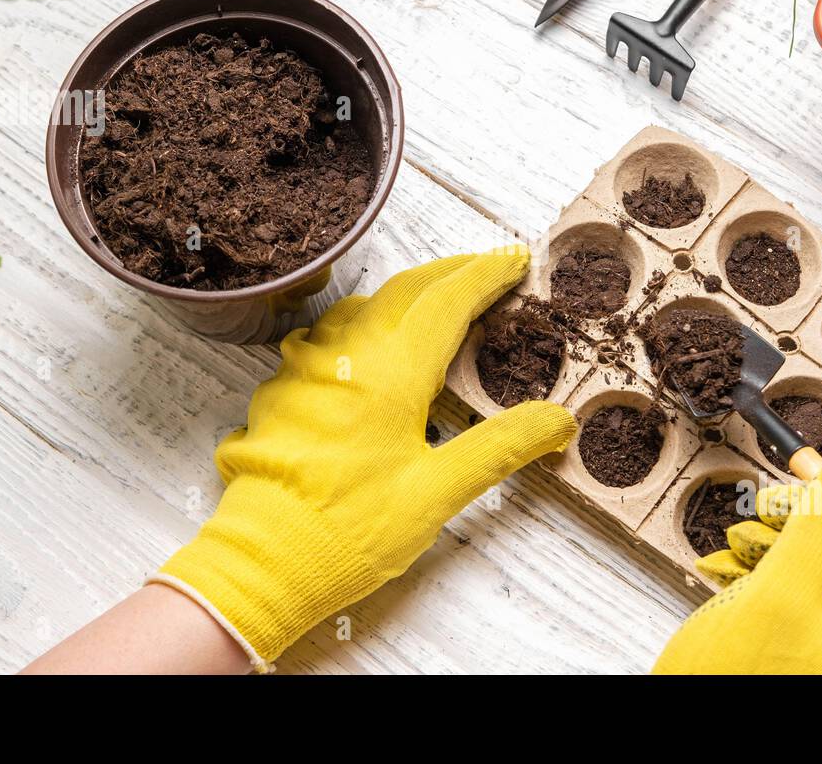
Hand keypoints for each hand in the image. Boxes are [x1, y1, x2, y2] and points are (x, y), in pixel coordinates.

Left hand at [153, 248, 576, 670]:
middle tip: (485, 269)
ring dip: (405, 294)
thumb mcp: (438, 493)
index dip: (485, 275)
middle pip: (404, 289)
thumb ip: (500, 447)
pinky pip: (329, 336)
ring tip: (435, 302)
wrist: (261, 560)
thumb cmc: (350, 530)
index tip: (514, 260)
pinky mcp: (282, 389)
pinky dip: (366, 324)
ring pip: (361, 306)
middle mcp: (345, 353)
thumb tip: (560, 419)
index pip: (447, 300)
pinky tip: (373, 348)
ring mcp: (305, 366)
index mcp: (391, 370)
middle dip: (449, 273)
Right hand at [654, 443, 821, 674]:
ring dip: (776, 543)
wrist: (688, 748)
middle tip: (769, 507)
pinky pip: (795, 595)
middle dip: (811, 520)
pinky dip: (760, 573)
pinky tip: (726, 570)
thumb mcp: (779, 593)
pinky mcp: (803, 653)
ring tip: (735, 545)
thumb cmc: (735, 683)